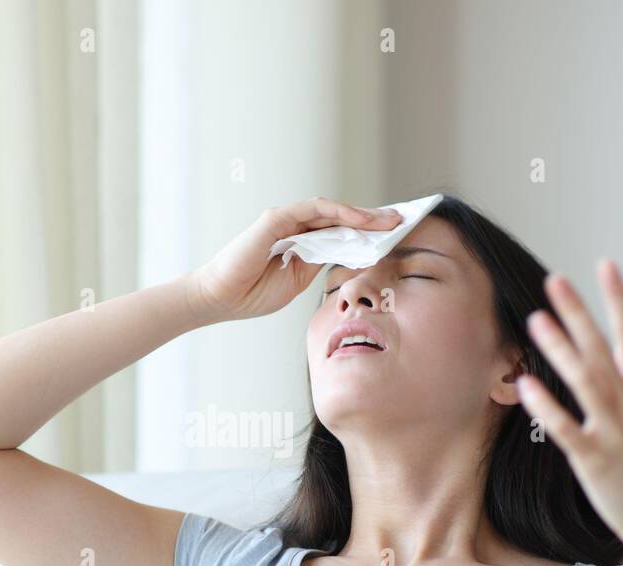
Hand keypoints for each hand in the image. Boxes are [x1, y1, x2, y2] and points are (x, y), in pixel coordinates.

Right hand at [187, 197, 401, 321]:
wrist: (221, 298)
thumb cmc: (252, 294)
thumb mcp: (297, 281)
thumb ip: (319, 264)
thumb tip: (350, 255)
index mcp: (300, 243)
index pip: (339, 232)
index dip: (366, 232)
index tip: (392, 236)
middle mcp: (294, 227)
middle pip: (340, 218)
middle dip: (372, 219)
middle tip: (401, 220)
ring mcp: (285, 220)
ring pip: (332, 210)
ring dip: (362, 214)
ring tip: (388, 220)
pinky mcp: (276, 219)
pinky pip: (314, 210)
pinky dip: (339, 213)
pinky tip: (359, 220)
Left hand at [515, 260, 622, 554]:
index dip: (618, 300)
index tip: (606, 265)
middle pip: (603, 350)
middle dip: (580, 313)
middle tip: (556, 281)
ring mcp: (615, 431)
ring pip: (585, 381)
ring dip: (561, 348)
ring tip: (537, 319)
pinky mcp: (596, 459)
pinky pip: (567, 428)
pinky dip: (547, 406)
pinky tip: (526, 385)